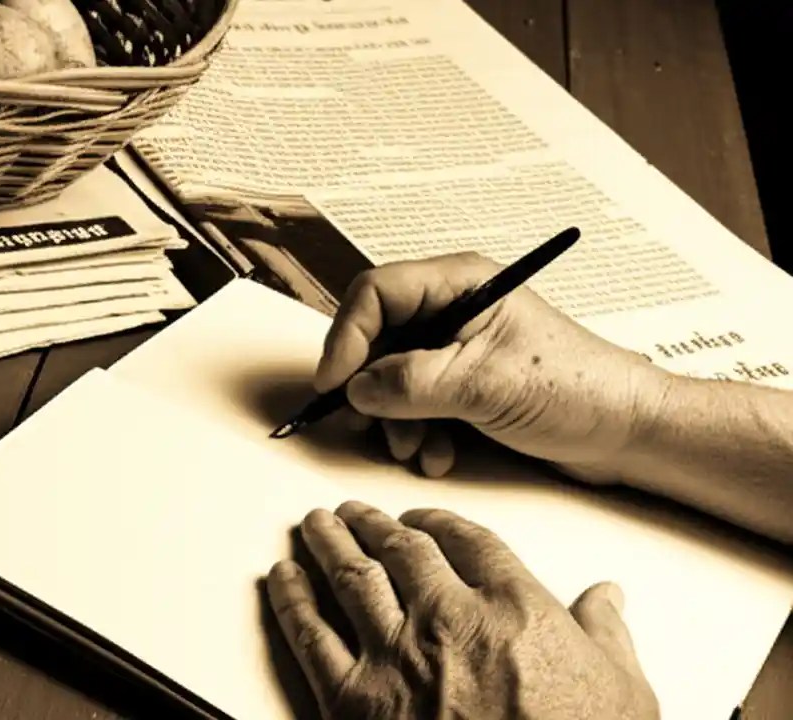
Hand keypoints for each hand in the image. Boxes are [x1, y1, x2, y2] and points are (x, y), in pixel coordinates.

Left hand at [266, 502, 657, 719]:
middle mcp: (448, 621)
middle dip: (373, 523)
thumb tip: (608, 597)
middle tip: (355, 511)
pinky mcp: (352, 701)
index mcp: (514, 609)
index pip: (468, 542)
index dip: (440, 522)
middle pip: (401, 550)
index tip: (423, 518)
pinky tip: (281, 578)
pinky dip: (290, 599)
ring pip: (350, 577)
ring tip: (315, 525)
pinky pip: (310, 634)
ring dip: (329, 543)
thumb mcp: (623, 695)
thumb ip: (609, 636)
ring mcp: (395, 658)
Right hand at [317, 252, 669, 480]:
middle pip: (375, 339)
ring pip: (389, 379)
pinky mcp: (461, 385)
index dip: (346, 338)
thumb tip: (356, 390)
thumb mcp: (485, 385)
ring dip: (394, 420)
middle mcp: (452, 310)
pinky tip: (439, 454)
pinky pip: (412, 405)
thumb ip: (413, 384)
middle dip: (369, 389)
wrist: (627, 432)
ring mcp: (455, 349)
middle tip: (363, 426)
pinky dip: (416, 432)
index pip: (375, 294)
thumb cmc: (577, 389)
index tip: (335, 384)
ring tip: (416, 449)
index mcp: (460, 284)